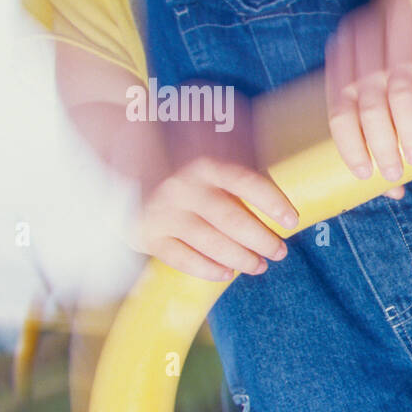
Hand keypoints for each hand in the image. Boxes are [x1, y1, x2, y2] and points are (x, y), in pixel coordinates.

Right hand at [131, 157, 298, 281]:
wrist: (119, 149)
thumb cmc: (179, 149)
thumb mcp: (209, 137)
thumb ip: (242, 149)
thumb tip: (285, 164)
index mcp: (203, 162)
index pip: (246, 182)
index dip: (273, 202)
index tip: (292, 220)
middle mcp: (183, 187)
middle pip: (232, 220)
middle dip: (262, 240)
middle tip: (279, 251)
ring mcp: (162, 212)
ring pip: (210, 242)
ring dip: (241, 258)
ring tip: (260, 266)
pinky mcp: (144, 233)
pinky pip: (180, 258)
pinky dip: (206, 269)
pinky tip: (227, 273)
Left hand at [325, 0, 411, 197]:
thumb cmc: (385, 45)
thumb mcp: (366, 72)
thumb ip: (371, 121)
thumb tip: (393, 187)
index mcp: (341, 60)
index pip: (339, 111)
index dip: (351, 146)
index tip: (364, 173)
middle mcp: (364, 52)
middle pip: (369, 108)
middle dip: (382, 146)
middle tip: (395, 172)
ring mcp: (395, 42)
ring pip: (398, 94)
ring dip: (409, 131)